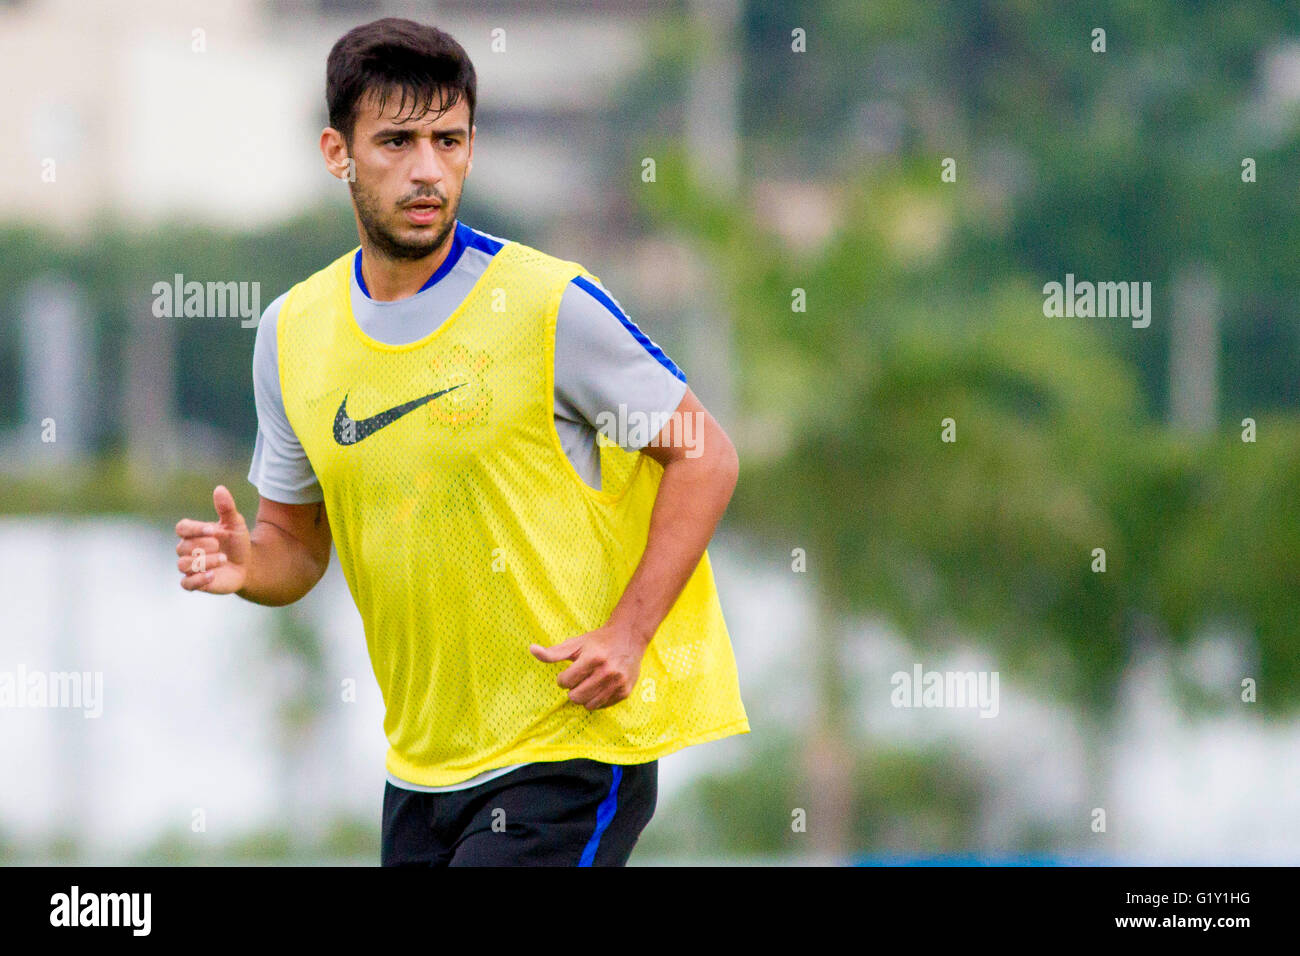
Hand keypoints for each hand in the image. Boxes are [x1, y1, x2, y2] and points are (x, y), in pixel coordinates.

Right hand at [174, 485, 250, 593]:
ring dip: (204, 562)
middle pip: (182, 547)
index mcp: (194, 533)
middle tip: (219, 545)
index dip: (195, 529)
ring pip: (183, 565)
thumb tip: (220, 488)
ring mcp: (189, 567)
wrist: (247, 565)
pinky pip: (186, 584)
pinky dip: (198, 580)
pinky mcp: (194, 583)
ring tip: (223, 559)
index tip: (213, 530)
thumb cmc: (237, 542)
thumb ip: (227, 507)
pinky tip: (213, 574)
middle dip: (202, 546)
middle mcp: (187, 550)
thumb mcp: (235, 524)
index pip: (182, 528)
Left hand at [529, 622, 647, 710]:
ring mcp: (618, 683)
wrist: (629, 637)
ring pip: (589, 705)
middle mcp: (607, 672)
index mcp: (593, 658)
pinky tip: (600, 686)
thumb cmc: (598, 641)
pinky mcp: (625, 692)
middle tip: (579, 679)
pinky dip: (597, 699)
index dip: (563, 678)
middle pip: (576, 697)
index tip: (569, 672)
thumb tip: (531, 649)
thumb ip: (553, 652)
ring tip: (588, 684)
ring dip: (584, 696)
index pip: (566, 682)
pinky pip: (602, 706)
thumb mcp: (575, 643)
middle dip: (573, 689)